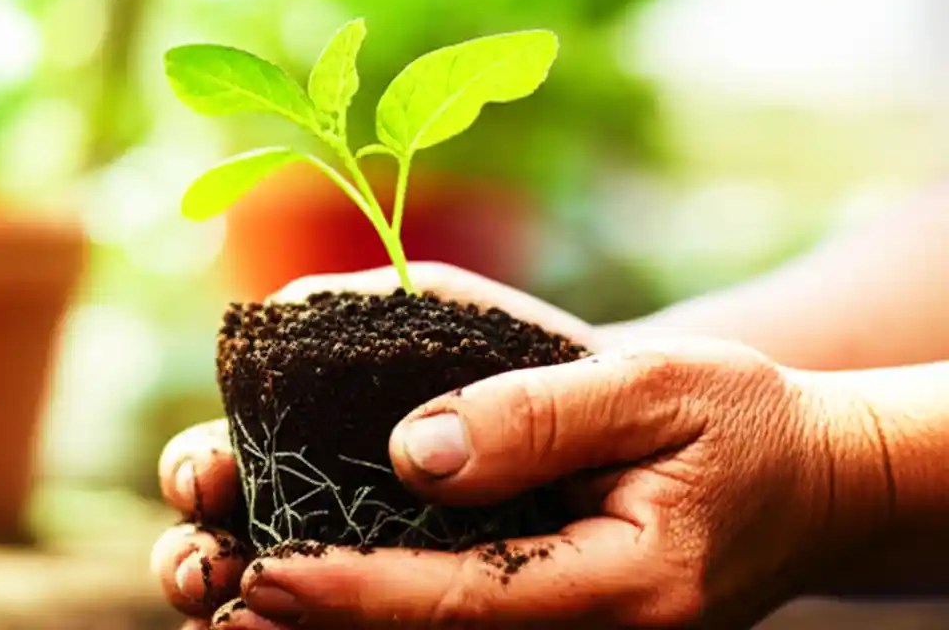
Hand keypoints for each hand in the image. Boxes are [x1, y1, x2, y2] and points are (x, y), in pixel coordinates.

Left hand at [228, 337, 889, 628]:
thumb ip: (541, 415)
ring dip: (301, 603)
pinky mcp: (529, 597)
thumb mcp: (658, 388)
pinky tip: (273, 540)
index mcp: (607, 592)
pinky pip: (431, 601)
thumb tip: (414, 447)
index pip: (454, 604)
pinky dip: (350, 579)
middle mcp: (564, 627)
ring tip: (204, 560)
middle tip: (197, 572)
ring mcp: (545, 620)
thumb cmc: (737, 426)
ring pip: (409, 627)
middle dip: (291, 611)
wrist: (797, 481)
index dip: (345, 593)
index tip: (253, 578)